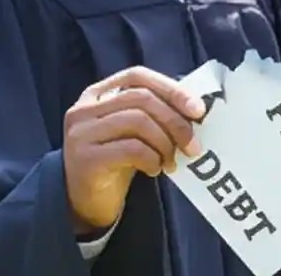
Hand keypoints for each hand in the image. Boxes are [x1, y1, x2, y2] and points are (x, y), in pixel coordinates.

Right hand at [63, 67, 205, 234]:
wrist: (84, 203)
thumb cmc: (115, 162)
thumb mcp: (131, 132)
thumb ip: (152, 114)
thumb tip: (196, 109)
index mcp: (96, 94)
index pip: (137, 76)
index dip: (170, 89)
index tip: (198, 110)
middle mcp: (84, 109)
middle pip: (141, 99)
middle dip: (175, 121)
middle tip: (193, 146)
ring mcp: (82, 133)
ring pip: (138, 121)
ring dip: (165, 143)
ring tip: (171, 161)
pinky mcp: (86, 159)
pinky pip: (132, 149)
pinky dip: (152, 159)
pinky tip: (154, 170)